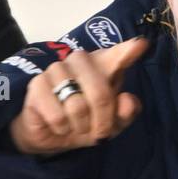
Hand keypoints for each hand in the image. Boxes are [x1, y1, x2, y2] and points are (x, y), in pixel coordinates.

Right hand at [9, 36, 149, 154]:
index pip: (117, 55)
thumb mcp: (113, 123)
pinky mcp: (37, 85)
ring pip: (78, 106)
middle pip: (101, 93)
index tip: (140, 45)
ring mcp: (56, 70)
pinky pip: (57, 115)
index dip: (128, 51)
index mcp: (103, 65)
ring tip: (77, 126)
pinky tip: (59, 124)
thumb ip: (126, 112)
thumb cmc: (87, 121)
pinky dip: (62, 128)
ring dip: (81, 125)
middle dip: (103, 120)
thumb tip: (128, 101)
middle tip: (100, 131)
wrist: (52, 134)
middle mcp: (80, 61)